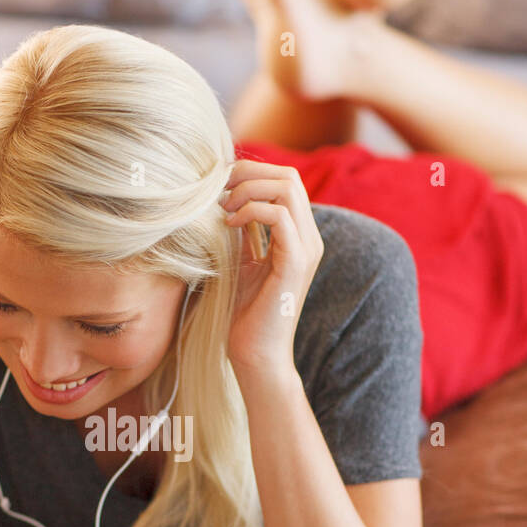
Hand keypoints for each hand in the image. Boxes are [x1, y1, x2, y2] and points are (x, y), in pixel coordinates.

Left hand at [223, 160, 323, 377]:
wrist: (256, 354)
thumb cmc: (245, 313)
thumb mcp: (242, 261)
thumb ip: (244, 231)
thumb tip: (225, 200)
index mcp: (298, 234)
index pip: (285, 180)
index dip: (252, 172)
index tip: (219, 186)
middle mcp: (308, 237)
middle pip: (288, 176)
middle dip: (248, 173)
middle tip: (218, 190)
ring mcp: (305, 249)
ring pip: (287, 188)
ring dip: (249, 189)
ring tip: (224, 208)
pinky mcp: (295, 263)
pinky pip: (280, 216)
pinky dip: (251, 211)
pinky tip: (230, 225)